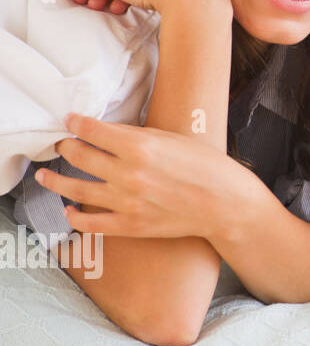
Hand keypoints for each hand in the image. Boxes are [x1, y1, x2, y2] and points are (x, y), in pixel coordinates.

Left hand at [33, 113, 258, 239]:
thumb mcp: (174, 140)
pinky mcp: (131, 225)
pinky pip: (91, 222)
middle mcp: (129, 173)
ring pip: (75, 188)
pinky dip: (75, 216)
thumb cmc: (207, 167)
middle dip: (65, 146)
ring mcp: (127, 201)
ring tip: (45, 176)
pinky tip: (70, 209)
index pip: (92, 130)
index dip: (75, 123)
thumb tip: (107, 132)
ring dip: (55, 180)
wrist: (226, 203)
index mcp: (141, 147)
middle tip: (61, 144)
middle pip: (79, 155)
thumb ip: (137, 136)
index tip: (69, 120)